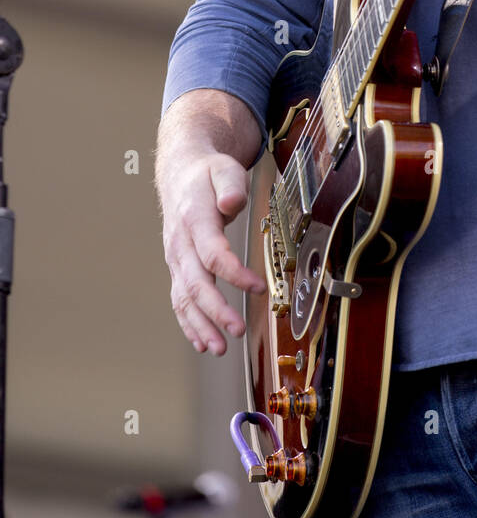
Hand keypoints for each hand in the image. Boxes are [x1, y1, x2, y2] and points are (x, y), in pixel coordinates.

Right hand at [158, 151, 266, 355]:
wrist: (181, 174)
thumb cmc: (208, 174)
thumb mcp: (224, 169)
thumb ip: (230, 185)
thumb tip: (232, 203)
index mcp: (193, 219)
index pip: (212, 252)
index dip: (234, 273)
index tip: (258, 288)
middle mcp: (180, 243)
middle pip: (196, 283)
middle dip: (216, 311)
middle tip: (238, 330)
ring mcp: (176, 258)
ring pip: (184, 298)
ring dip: (201, 325)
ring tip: (220, 348)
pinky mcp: (178, 268)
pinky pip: (179, 299)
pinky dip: (189, 323)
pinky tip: (202, 342)